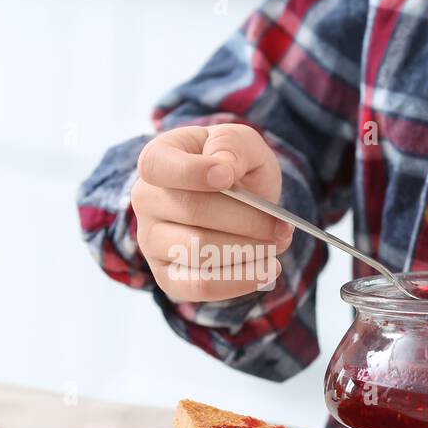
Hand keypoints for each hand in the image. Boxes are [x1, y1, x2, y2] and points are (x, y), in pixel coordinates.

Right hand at [131, 123, 292, 301]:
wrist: (237, 200)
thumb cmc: (233, 166)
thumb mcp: (239, 141)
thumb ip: (231, 145)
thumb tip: (223, 168)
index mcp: (156, 160)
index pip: (158, 167)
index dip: (193, 173)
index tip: (229, 177)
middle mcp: (146, 202)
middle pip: (193, 212)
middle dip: (246, 220)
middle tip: (282, 225)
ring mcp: (151, 242)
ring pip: (199, 252)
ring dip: (249, 250)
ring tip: (279, 244)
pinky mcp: (167, 276)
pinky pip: (200, 285)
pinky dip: (240, 280)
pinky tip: (267, 270)